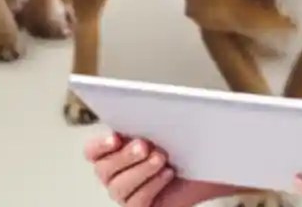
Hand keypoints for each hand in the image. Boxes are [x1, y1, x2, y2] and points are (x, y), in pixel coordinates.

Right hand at [83, 131, 239, 206]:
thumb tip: (141, 105)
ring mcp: (126, 194)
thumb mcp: (168, 123)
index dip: (99, 145)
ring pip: (118, 188)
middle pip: (103, 170)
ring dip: (140, 171)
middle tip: (144, 145)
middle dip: (124, 156)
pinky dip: (151, 187)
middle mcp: (114, 174)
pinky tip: (168, 173)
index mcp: (112, 149)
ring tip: (161, 158)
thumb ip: (151, 116)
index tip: (116, 137)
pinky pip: (136, 203)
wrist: (209, 165)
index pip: (92, 151)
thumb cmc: (184, 141)